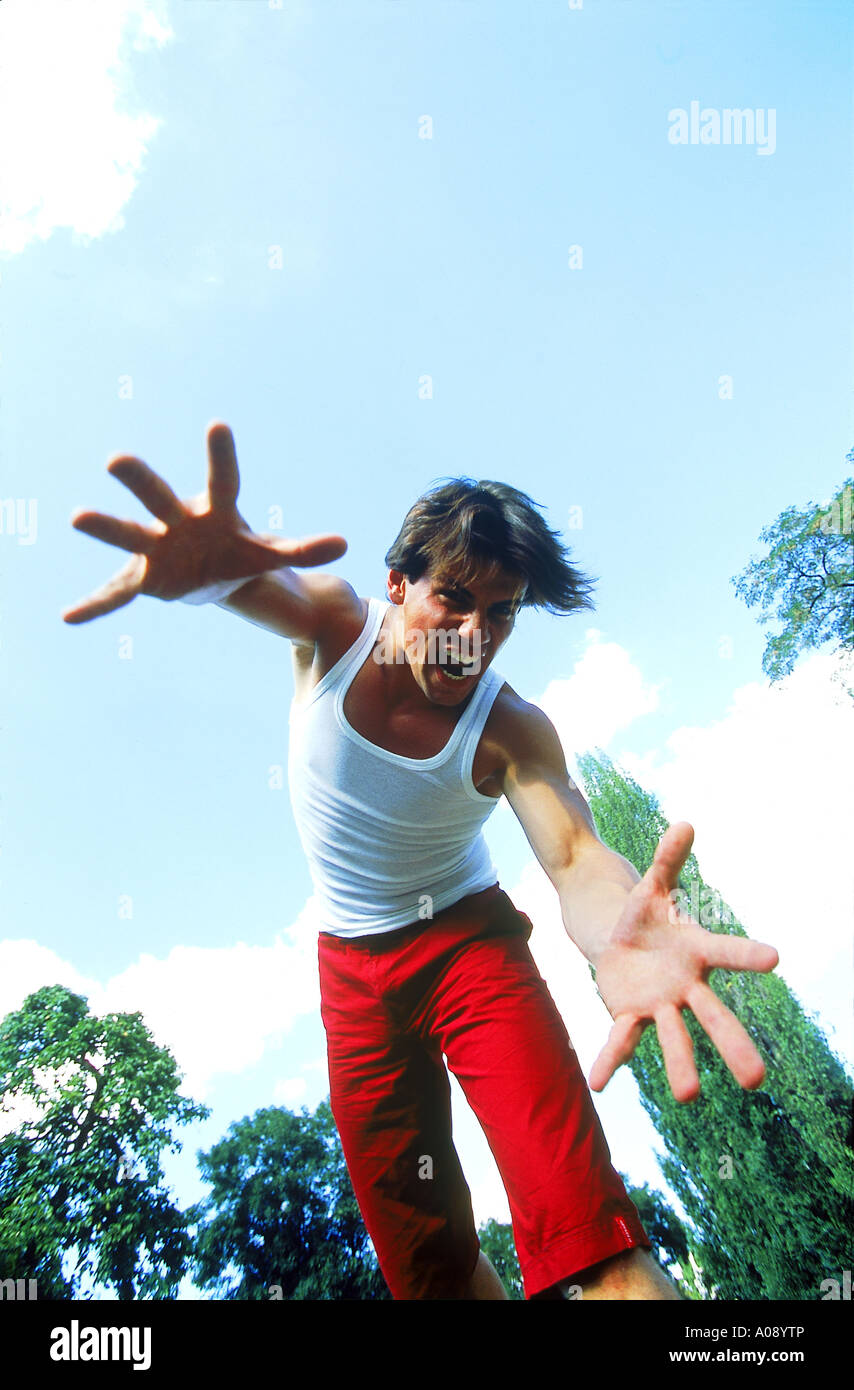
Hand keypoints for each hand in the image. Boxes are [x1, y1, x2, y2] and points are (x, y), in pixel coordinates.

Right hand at [63, 422, 346, 622]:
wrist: (210, 571)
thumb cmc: (240, 552)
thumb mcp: (271, 553)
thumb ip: (302, 547)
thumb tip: (345, 544)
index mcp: (216, 510)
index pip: (223, 480)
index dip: (221, 456)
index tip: (218, 426)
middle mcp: (178, 520)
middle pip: (159, 497)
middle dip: (139, 480)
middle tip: (116, 459)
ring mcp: (156, 548)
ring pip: (129, 535)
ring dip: (105, 527)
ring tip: (76, 517)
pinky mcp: (144, 579)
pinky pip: (116, 595)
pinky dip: (94, 606)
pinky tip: (68, 616)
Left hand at [587, 822, 778, 1101]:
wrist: (620, 939)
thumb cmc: (647, 915)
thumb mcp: (653, 885)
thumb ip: (668, 859)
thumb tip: (684, 823)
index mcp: (697, 952)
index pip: (727, 952)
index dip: (749, 954)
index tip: (775, 957)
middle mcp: (685, 987)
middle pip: (713, 1017)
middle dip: (732, 1045)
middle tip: (755, 1079)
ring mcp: (659, 1005)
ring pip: (674, 1037)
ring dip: (680, 1065)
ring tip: (688, 1096)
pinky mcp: (629, 1014)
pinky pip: (621, 1040)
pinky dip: (610, 1060)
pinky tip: (600, 1083)